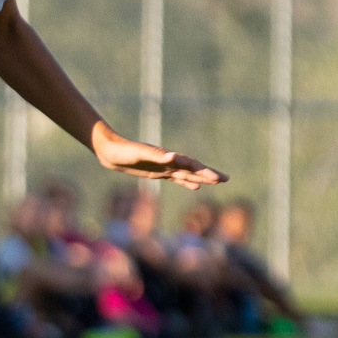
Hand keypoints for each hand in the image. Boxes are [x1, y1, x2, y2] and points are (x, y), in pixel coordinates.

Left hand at [92, 123, 226, 190]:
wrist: (110, 150)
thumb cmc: (123, 151)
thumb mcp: (138, 153)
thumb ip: (155, 155)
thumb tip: (173, 156)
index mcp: (167, 157)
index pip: (190, 164)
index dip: (203, 171)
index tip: (217, 178)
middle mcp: (169, 161)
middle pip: (193, 169)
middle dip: (209, 174)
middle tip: (227, 179)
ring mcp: (164, 166)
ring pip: (188, 173)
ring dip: (202, 178)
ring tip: (218, 182)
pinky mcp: (158, 172)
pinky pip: (177, 178)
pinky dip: (187, 182)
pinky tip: (196, 186)